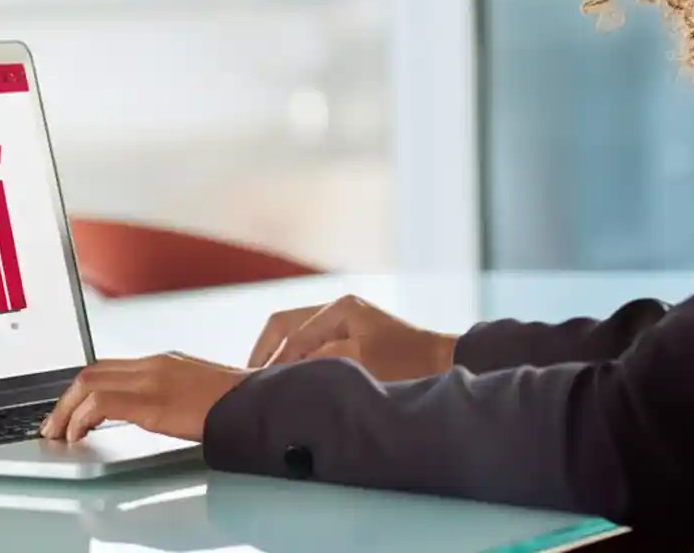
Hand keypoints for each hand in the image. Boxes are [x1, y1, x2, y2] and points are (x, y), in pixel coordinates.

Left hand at [40, 353, 247, 442]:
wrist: (258, 403)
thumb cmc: (237, 404)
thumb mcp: (198, 393)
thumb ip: (173, 396)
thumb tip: (157, 413)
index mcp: (163, 362)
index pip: (109, 367)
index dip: (82, 390)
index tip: (70, 412)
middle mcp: (153, 364)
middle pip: (91, 371)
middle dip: (65, 400)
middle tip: (54, 426)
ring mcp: (152, 379)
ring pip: (88, 383)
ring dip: (66, 411)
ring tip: (60, 435)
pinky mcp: (152, 401)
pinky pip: (101, 403)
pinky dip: (81, 419)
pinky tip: (80, 436)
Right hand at [248, 294, 456, 380]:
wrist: (446, 364)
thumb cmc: (409, 363)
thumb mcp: (361, 361)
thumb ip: (320, 360)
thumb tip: (287, 368)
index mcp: (340, 309)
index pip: (291, 334)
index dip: (272, 361)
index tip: (256, 386)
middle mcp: (338, 308)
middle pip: (284, 325)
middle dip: (264, 351)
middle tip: (246, 379)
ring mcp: (344, 320)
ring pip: (294, 332)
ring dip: (278, 355)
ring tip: (263, 381)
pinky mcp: (350, 335)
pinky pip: (309, 342)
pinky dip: (294, 358)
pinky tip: (289, 378)